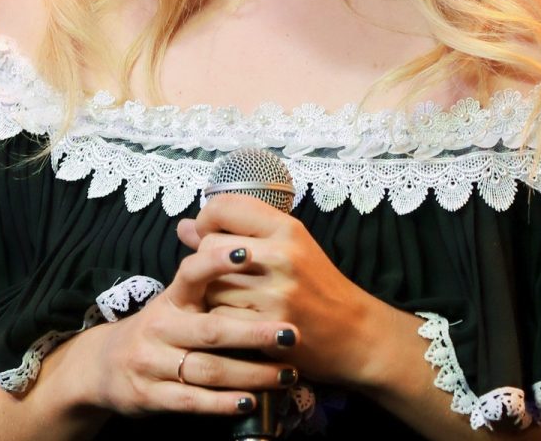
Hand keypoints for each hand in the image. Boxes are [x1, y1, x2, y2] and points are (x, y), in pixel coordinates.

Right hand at [70, 244, 301, 417]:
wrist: (104, 366)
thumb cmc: (158, 328)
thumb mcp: (175, 300)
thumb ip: (206, 281)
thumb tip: (240, 241)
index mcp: (171, 299)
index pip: (192, 273)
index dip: (217, 262)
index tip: (249, 252)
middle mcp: (160, 328)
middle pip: (211, 330)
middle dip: (253, 332)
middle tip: (291, 334)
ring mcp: (153, 363)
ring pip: (208, 370)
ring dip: (251, 374)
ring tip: (288, 374)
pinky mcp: (151, 396)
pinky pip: (192, 401)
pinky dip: (223, 404)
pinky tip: (251, 402)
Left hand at [176, 194, 382, 388]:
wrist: (357, 335)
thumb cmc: (318, 288)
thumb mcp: (287, 249)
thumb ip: (237, 234)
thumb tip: (184, 226)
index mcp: (286, 229)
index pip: (223, 206)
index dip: (206, 220)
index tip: (208, 234)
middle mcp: (282, 255)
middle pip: (210, 247)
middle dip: (207, 264)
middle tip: (223, 277)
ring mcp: (275, 292)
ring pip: (210, 284)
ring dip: (212, 295)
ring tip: (235, 301)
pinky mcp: (268, 327)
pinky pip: (219, 317)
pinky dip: (222, 321)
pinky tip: (239, 323)